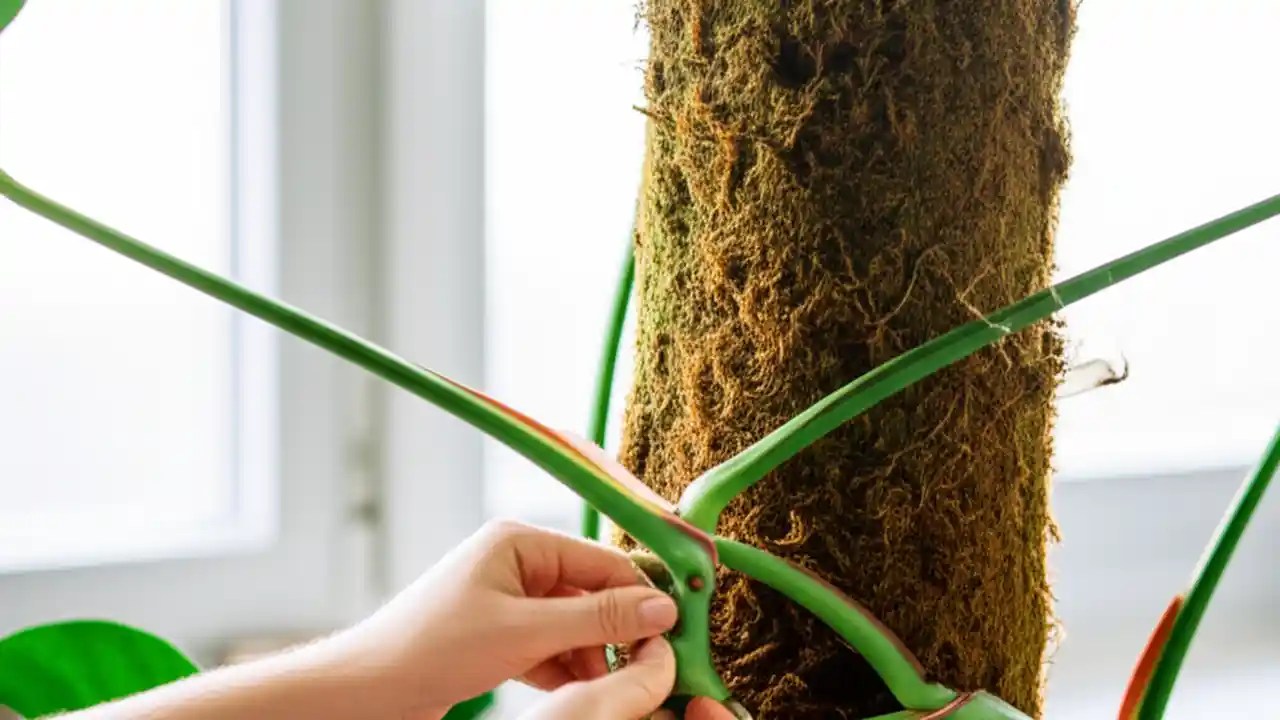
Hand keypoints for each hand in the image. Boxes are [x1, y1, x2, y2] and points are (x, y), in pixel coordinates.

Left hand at [342, 519, 735, 718]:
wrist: (368, 691)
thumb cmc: (430, 648)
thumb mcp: (524, 634)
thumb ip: (597, 619)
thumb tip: (662, 607)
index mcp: (518, 541)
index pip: (602, 560)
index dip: (642, 593)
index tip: (680, 624)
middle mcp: (515, 563)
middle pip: (591, 592)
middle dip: (619, 630)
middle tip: (654, 664)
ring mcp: (506, 600)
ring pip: (573, 624)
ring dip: (594, 655)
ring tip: (614, 687)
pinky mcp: (499, 634)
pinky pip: (550, 646)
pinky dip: (566, 668)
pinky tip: (578, 693)